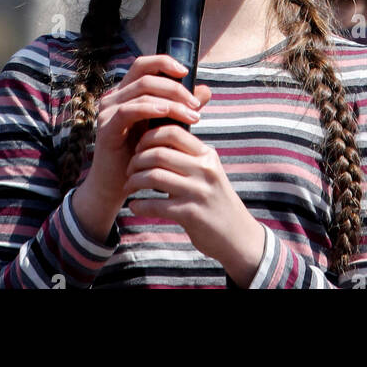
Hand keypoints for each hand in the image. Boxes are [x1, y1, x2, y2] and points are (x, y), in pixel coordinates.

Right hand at [71, 55, 210, 239]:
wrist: (117, 185)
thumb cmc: (141, 155)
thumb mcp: (164, 127)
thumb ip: (181, 108)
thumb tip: (205, 90)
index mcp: (126, 92)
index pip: (143, 65)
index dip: (164, 62)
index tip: (187, 71)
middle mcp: (114, 96)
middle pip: (146, 75)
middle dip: (175, 87)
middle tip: (196, 104)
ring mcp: (108, 111)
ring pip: (141, 90)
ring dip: (171, 100)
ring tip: (191, 115)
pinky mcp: (106, 128)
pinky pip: (129, 110)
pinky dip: (150, 108)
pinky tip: (166, 113)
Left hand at [124, 116, 266, 286]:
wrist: (237, 235)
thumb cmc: (215, 200)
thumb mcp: (208, 171)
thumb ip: (188, 156)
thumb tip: (155, 140)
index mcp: (207, 155)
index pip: (173, 131)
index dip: (149, 136)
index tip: (139, 147)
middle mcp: (204, 169)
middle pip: (159, 153)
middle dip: (137, 160)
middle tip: (129, 169)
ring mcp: (198, 192)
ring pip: (154, 176)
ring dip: (135, 181)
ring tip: (129, 186)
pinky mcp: (191, 214)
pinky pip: (156, 205)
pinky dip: (140, 205)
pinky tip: (134, 206)